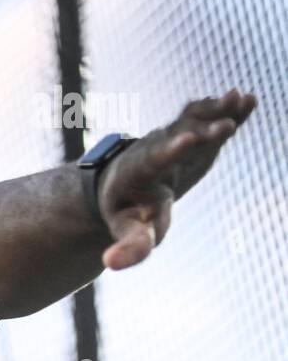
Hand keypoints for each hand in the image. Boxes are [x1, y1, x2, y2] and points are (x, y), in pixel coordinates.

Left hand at [97, 88, 256, 269]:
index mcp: (140, 172)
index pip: (156, 159)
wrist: (119, 184)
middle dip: (203, 129)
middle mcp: (155, 148)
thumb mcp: (126, 230)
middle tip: (226, 124)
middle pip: (181, 135)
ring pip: (194, 120)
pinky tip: (248, 98)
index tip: (186, 139)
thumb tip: (112, 264)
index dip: (171, 150)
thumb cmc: (126, 211)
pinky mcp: (190, 133)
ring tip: (241, 96)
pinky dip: (225, 109)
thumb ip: (127, 245)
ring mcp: (173, 138)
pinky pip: (206, 118)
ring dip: (216, 110)